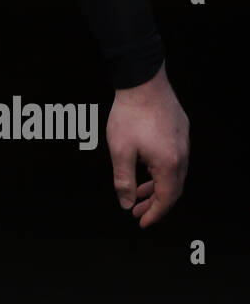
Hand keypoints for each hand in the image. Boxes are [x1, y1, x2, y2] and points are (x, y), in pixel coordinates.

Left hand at [106, 62, 188, 227]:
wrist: (142, 80)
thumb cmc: (130, 114)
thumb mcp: (120, 151)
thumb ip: (123, 181)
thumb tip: (126, 203)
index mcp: (169, 163)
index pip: (166, 198)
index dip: (154, 214)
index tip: (142, 222)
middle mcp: (182, 154)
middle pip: (173, 188)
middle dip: (154, 203)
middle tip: (138, 211)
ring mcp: (183, 141)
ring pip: (173, 173)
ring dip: (156, 186)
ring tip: (138, 192)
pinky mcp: (180, 130)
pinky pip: (173, 158)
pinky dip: (160, 170)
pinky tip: (145, 167)